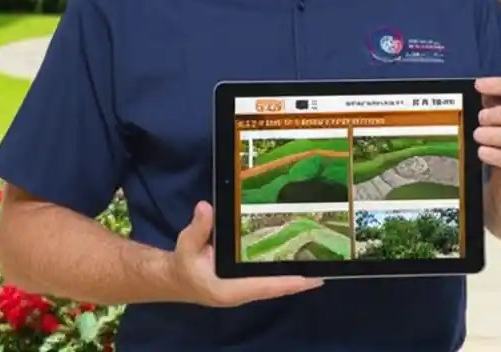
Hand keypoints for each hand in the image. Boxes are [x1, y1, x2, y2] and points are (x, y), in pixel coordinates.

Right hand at [170, 201, 322, 306]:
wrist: (174, 278)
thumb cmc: (183, 264)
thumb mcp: (187, 244)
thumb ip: (198, 227)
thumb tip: (205, 208)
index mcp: (229, 289)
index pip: (265, 286)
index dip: (288, 282)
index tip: (310, 277)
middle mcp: (242, 292)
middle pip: (277, 288)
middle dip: (301, 280)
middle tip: (326, 268)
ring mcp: (245, 290)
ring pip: (276, 286)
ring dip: (296, 277)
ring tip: (320, 265)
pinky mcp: (246, 284)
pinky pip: (270, 280)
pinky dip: (285, 274)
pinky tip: (300, 263)